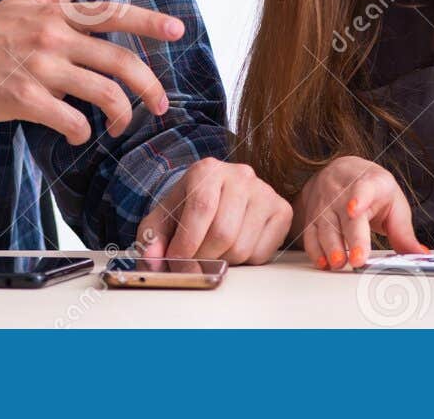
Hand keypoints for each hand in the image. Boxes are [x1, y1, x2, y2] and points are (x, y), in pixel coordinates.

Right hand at [0, 0, 176, 143]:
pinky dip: (82, 133)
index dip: (150, 21)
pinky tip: (78, 135)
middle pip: (119, 60)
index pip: (113, 12)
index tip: (179, 30)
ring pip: (103, 93)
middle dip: (149, 85)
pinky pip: (71, 120)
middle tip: (161, 105)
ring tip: (121, 125)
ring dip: (121, 115)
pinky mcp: (25, 99)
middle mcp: (52, 35)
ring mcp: (39, 68)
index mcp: (56, 11)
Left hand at [135, 158, 292, 264]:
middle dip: (203, 257)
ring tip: (213, 252)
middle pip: (223, 232)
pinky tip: (234, 247)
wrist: (219, 196)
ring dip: (222, 261)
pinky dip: (244, 262)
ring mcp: (265, 192)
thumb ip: (151, 237)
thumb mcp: (164, 217)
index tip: (176, 261)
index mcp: (207, 170)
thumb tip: (152, 259)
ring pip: (242, 247)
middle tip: (192, 263)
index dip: (187, 242)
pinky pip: (261, 253)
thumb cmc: (189, 208)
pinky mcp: (282, 210)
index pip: (201, 207)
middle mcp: (240, 175)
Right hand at [292, 156, 427, 269]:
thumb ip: (404, 232)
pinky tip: (323, 261)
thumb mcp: (393, 203)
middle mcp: (343, 190)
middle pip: (346, 215)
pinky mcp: (312, 214)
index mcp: (370, 183)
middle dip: (352, 238)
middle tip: (357, 259)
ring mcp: (325, 202)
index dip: (359, 198)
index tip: (355, 209)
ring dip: (331, 246)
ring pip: (325, 225)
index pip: (364, 188)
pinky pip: (310, 233)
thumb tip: (419, 255)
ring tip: (339, 263)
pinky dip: (315, 249)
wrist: (341, 171)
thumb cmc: (372, 188)